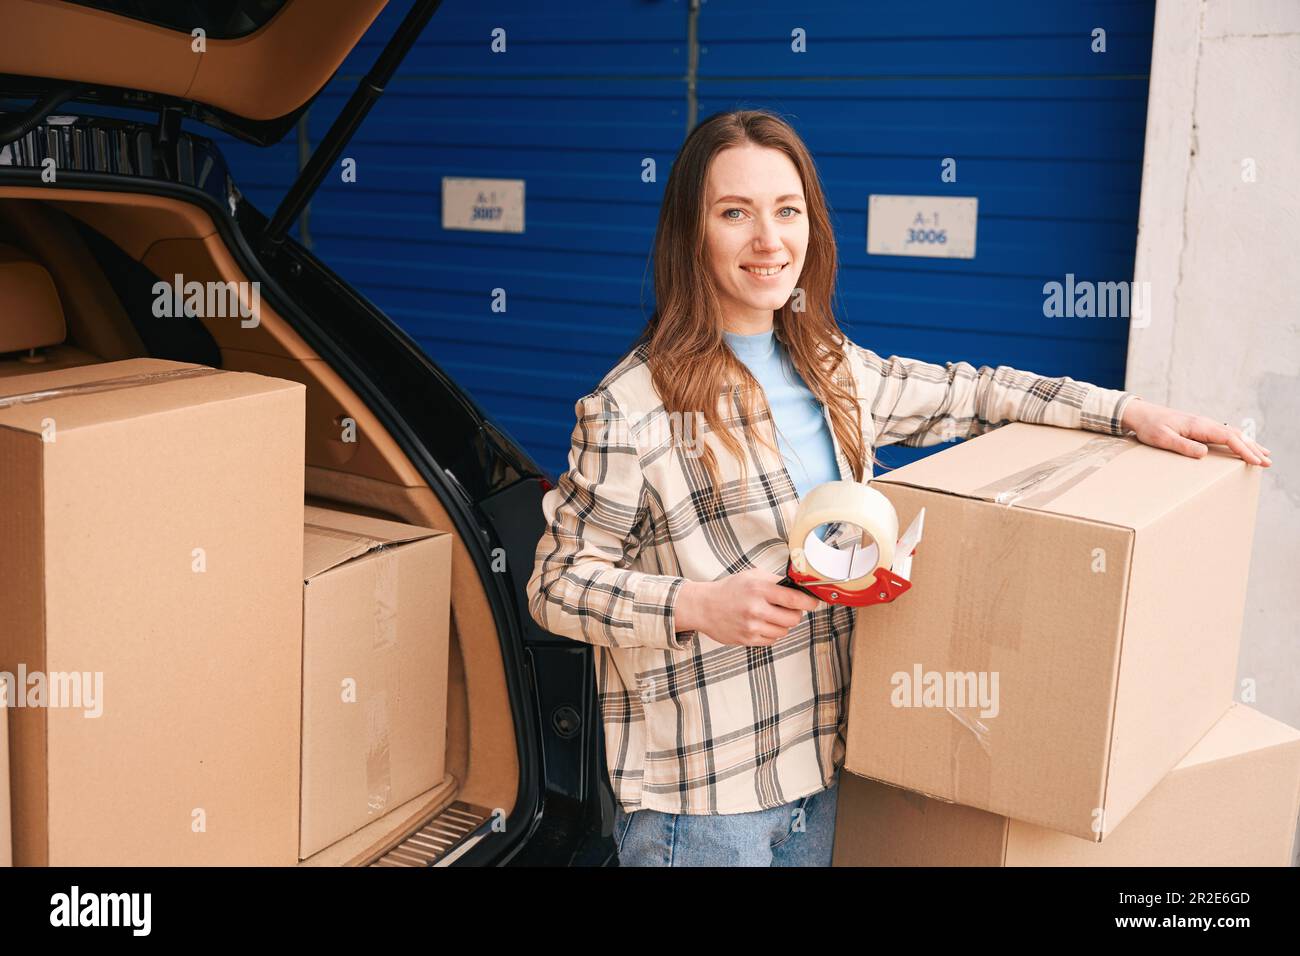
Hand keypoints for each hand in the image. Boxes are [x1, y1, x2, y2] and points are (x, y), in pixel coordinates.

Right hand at [674, 569, 820, 646]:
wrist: (704, 606)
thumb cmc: (730, 589)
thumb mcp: (752, 576)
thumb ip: (775, 581)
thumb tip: (800, 588)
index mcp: (759, 588)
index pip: (795, 598)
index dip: (809, 602)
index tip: (813, 602)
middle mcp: (756, 608)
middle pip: (794, 618)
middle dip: (795, 613)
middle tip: (789, 608)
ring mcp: (752, 626)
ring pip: (784, 630)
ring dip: (783, 623)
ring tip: (771, 615)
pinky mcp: (748, 639)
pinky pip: (772, 639)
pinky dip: (772, 632)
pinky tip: (762, 623)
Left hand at [1121, 398, 1270, 465]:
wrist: (1141, 414)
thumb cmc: (1150, 427)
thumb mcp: (1163, 439)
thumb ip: (1183, 446)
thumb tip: (1204, 453)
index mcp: (1199, 426)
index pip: (1229, 438)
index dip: (1244, 450)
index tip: (1256, 461)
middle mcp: (1204, 423)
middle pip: (1235, 436)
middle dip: (1253, 449)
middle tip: (1268, 462)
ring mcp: (1203, 424)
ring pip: (1232, 434)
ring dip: (1248, 444)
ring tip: (1263, 454)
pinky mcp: (1199, 427)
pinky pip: (1224, 434)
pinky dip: (1237, 440)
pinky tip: (1242, 445)